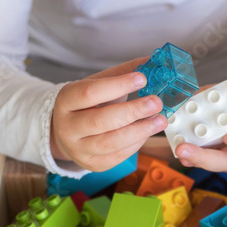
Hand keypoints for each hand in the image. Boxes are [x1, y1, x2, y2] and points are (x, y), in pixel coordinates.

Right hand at [50, 57, 167, 170]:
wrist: (70, 132)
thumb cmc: (88, 104)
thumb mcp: (99, 84)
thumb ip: (124, 73)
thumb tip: (155, 61)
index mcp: (65, 101)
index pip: (90, 93)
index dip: (117, 86)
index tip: (142, 78)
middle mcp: (67, 128)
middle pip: (100, 121)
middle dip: (132, 111)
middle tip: (156, 102)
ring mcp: (78, 149)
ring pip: (110, 143)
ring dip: (140, 131)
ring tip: (160, 120)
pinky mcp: (93, 165)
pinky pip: (118, 156)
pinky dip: (136, 143)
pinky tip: (148, 132)